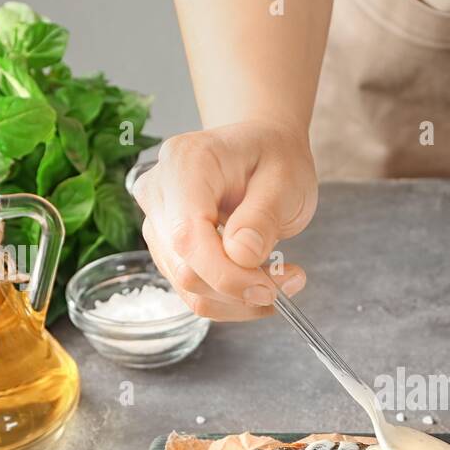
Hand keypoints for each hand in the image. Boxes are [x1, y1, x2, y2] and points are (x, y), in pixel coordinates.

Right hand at [132, 121, 318, 319]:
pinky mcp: (168, 249)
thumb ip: (262, 217)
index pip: (188, 237)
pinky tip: (263, 280)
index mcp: (184, 164)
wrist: (263, 150)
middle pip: (186, 269)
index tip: (270, 288)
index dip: (227, 275)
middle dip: (241, 290)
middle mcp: (159, 192)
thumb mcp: (286, 181)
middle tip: (291, 281)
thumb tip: (240, 256)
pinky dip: (234, 298)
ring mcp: (158, 223)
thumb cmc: (275, 157)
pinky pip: (196, 291)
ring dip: (240, 299)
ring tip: (284, 278)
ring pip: (190, 288)